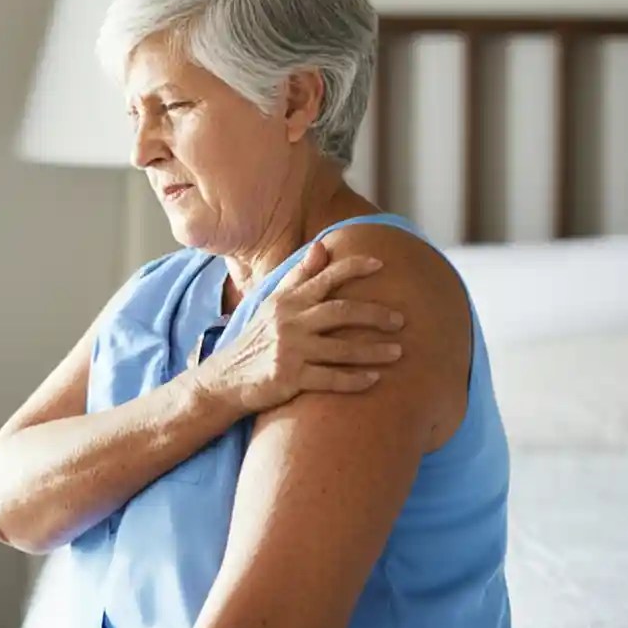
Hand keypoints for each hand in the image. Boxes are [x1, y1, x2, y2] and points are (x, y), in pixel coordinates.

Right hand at [192, 240, 404, 413]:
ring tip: (399, 352)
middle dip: (375, 314)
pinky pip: (330, 378)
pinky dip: (354, 380)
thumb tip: (321, 246)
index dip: (353, 267)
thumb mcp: (272, 303)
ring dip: (373, 351)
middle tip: (401, 320)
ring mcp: (289, 350)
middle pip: (340, 312)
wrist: (225, 378)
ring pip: (341, 348)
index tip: (381, 263)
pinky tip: (374, 380)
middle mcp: (288, 321)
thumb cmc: (256, 339)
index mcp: (287, 300)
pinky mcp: (289, 377)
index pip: (324, 277)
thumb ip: (298, 276)